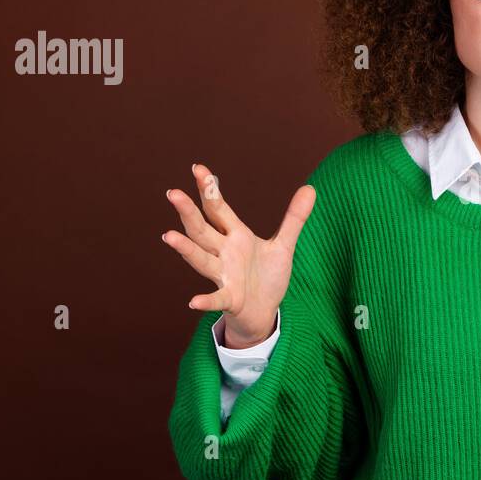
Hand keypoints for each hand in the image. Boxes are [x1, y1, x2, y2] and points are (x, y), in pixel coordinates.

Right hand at [162, 163, 316, 346]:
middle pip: (202, 230)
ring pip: (201, 259)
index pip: (218, 209)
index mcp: (236, 236)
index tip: (197, 168)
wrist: (264, 311)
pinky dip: (206, 300)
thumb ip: (294, 218)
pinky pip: (216, 299)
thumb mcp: (284, 245)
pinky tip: (193, 302)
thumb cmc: (267, 277)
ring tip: (169, 236)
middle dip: (188, 212)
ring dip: (186, 249)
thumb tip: (311, 188)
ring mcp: (224, 276)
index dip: (209, 190)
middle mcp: (224, 253)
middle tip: (173, 194)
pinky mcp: (230, 299)